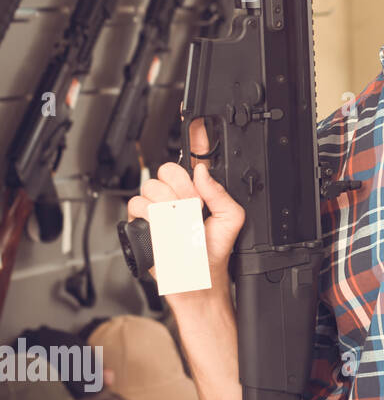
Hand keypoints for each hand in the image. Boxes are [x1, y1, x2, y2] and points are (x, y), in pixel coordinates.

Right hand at [125, 118, 244, 299]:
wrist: (197, 279)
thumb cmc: (213, 251)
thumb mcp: (231, 220)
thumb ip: (221, 194)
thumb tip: (202, 172)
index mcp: (200, 191)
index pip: (194, 158)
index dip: (195, 138)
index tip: (194, 121)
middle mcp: (177, 195)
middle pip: (168, 170)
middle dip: (182, 190)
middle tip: (193, 210)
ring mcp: (158, 207)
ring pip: (152, 188)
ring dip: (170, 208)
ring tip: (181, 225)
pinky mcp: (141, 221)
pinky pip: (137, 206)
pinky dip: (153, 218)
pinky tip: (166, 230)